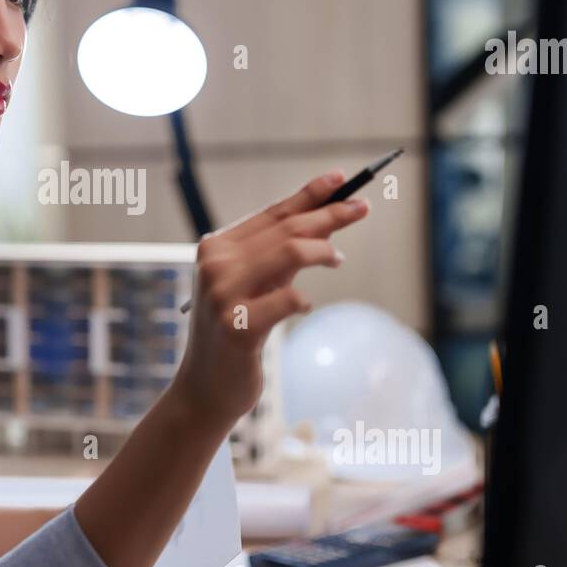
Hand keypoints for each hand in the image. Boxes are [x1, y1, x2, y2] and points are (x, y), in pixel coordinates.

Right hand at [171, 169, 370, 426]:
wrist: (205, 387)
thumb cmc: (233, 331)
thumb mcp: (250, 285)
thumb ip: (277, 254)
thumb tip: (325, 221)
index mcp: (215, 249)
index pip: (272, 213)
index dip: (309, 194)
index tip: (340, 179)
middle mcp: (215, 266)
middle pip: (287, 228)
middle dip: (330, 214)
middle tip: (362, 208)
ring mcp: (224, 296)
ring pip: (291, 252)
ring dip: (323, 251)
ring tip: (337, 259)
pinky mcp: (239, 328)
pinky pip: (290, 299)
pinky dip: (304, 299)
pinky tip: (303, 305)